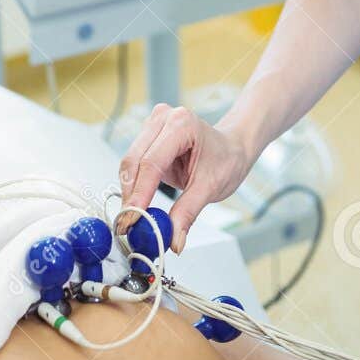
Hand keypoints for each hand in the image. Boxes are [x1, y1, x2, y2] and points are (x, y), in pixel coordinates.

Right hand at [118, 103, 252, 252]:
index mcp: (181, 124)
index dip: (139, 194)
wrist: (231, 149)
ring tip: (133, 219)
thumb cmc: (226, 159)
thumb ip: (188, 213)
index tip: (132, 220)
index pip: (152, 163)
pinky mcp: (147, 139)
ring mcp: (153, 127)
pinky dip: (133, 187)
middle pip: (134, 161)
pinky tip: (138, 204)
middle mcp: (163, 119)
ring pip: (129, 163)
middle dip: (130, 196)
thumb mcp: (210, 187)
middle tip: (127, 225)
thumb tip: (173, 239)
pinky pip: (133, 165)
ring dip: (129, 192)